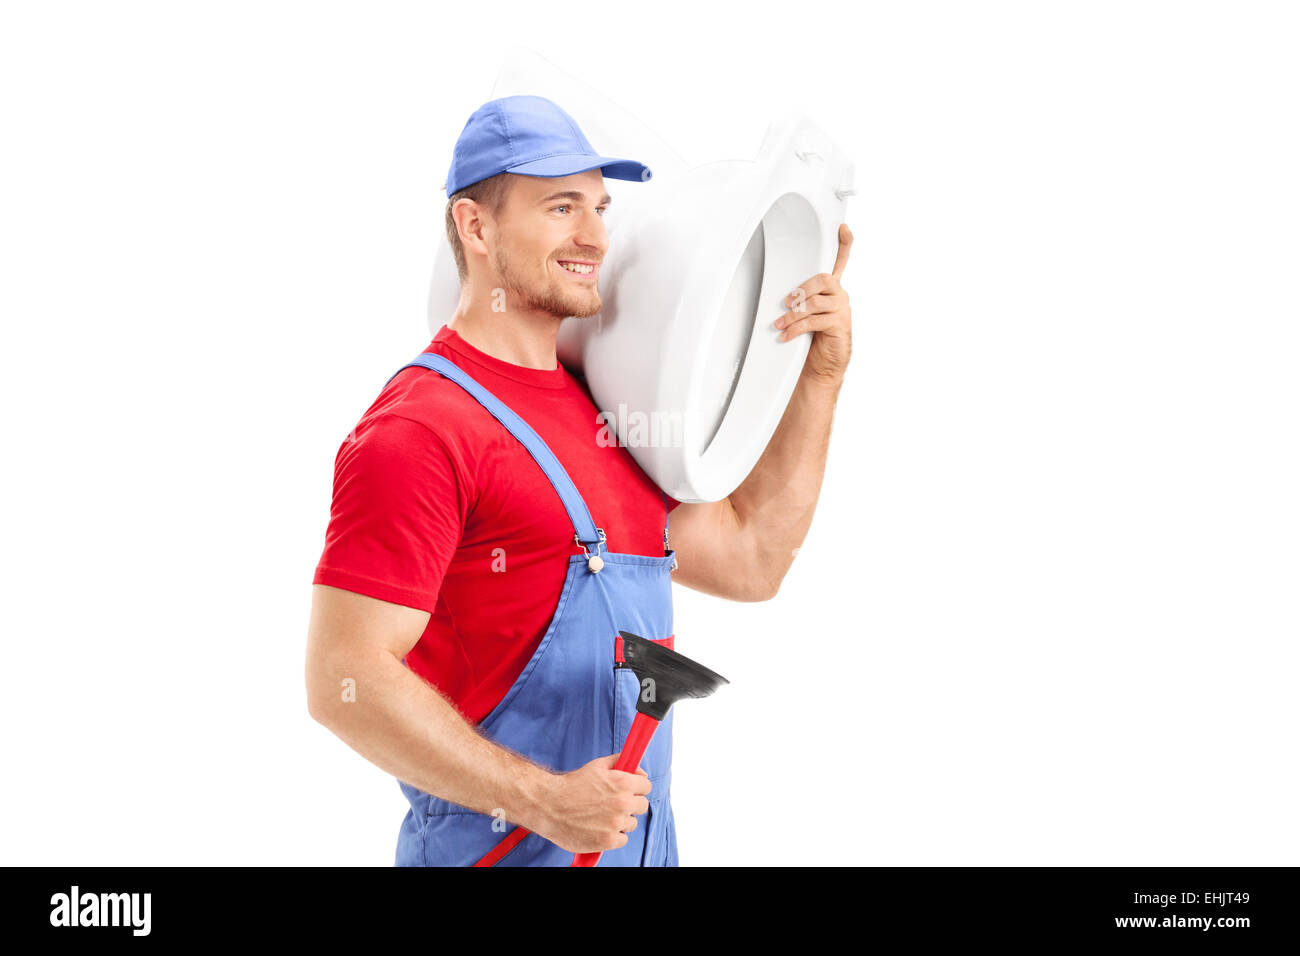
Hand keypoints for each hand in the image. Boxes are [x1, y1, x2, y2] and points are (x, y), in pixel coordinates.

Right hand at [529, 753, 651, 853]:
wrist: (549, 805)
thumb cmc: (571, 785)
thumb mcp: (597, 766)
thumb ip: (621, 763)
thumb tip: (640, 772)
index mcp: (623, 783)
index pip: (646, 787)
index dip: (637, 788)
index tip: (628, 792)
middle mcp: (623, 803)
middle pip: (642, 806)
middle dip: (631, 804)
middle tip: (614, 805)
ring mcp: (616, 823)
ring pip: (631, 824)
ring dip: (621, 821)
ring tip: (602, 817)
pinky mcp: (608, 840)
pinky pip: (622, 840)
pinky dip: (614, 836)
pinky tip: (600, 829)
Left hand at [774, 222, 853, 386]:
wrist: (822, 366)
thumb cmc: (812, 339)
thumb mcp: (804, 314)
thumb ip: (798, 299)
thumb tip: (777, 294)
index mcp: (832, 289)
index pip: (841, 261)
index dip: (844, 244)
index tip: (844, 229)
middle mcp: (839, 296)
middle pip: (824, 278)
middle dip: (803, 288)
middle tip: (787, 301)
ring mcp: (841, 310)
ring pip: (815, 302)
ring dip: (793, 313)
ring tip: (780, 324)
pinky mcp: (840, 325)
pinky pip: (814, 321)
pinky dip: (796, 328)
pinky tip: (786, 335)